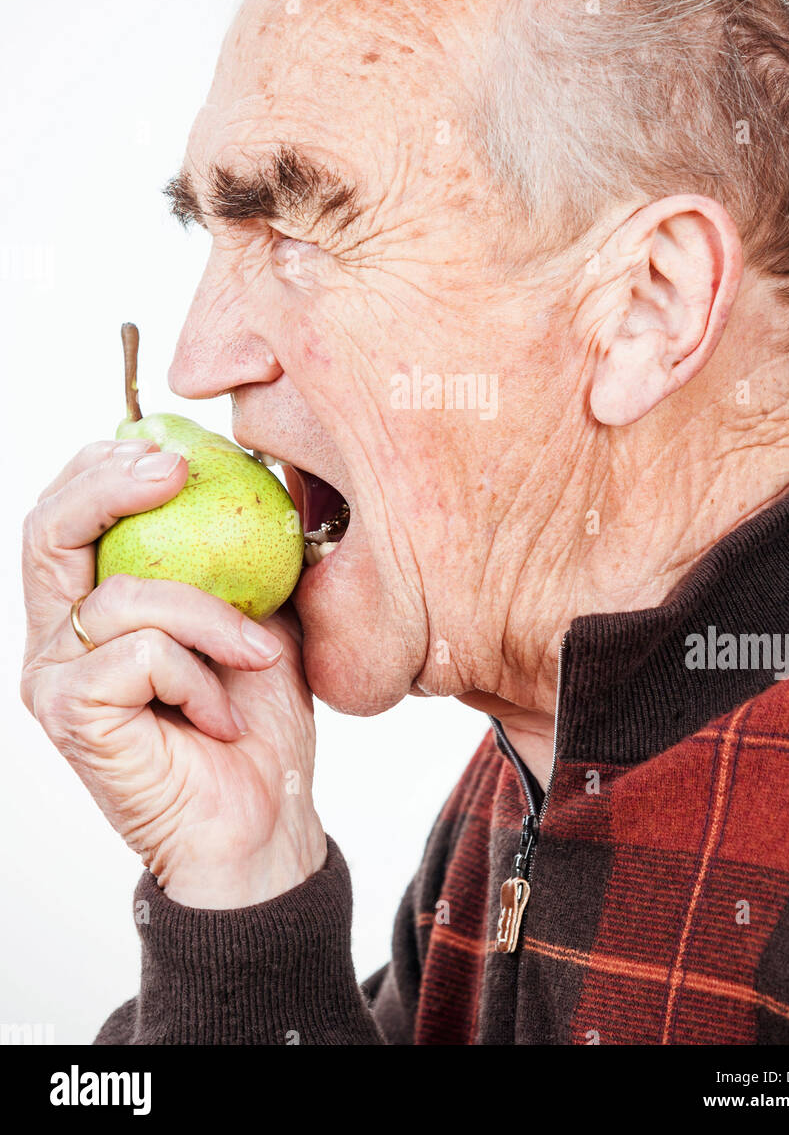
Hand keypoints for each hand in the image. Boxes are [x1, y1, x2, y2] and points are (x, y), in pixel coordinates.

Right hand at [21, 438, 327, 907]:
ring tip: (258, 656)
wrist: (263, 820)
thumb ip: (233, 548)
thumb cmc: (257, 720)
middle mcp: (54, 636)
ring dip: (211, 618)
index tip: (174, 445)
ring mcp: (54, 677)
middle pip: (47, 528)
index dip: (103, 463)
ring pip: (124, 595)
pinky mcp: (70, 714)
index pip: (64, 510)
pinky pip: (141, 653)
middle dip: (112, 483)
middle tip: (179, 471)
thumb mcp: (256, 611)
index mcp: (87, 603)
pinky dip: (200, 675)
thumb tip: (250, 460)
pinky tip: (222, 716)